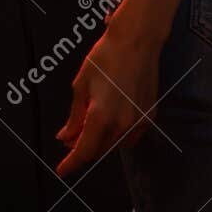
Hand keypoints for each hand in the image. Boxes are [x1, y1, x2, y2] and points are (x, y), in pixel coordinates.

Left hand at [54, 21, 160, 177]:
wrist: (137, 41)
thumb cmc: (105, 58)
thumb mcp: (81, 86)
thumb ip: (75, 117)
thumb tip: (66, 137)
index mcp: (101, 117)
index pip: (84, 151)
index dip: (71, 164)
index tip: (62, 171)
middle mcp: (122, 125)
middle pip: (99, 151)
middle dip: (83, 148)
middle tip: (70, 137)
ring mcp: (138, 122)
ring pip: (115, 145)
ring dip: (100, 142)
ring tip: (89, 126)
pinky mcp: (150, 116)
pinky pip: (130, 136)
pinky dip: (117, 136)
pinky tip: (110, 123)